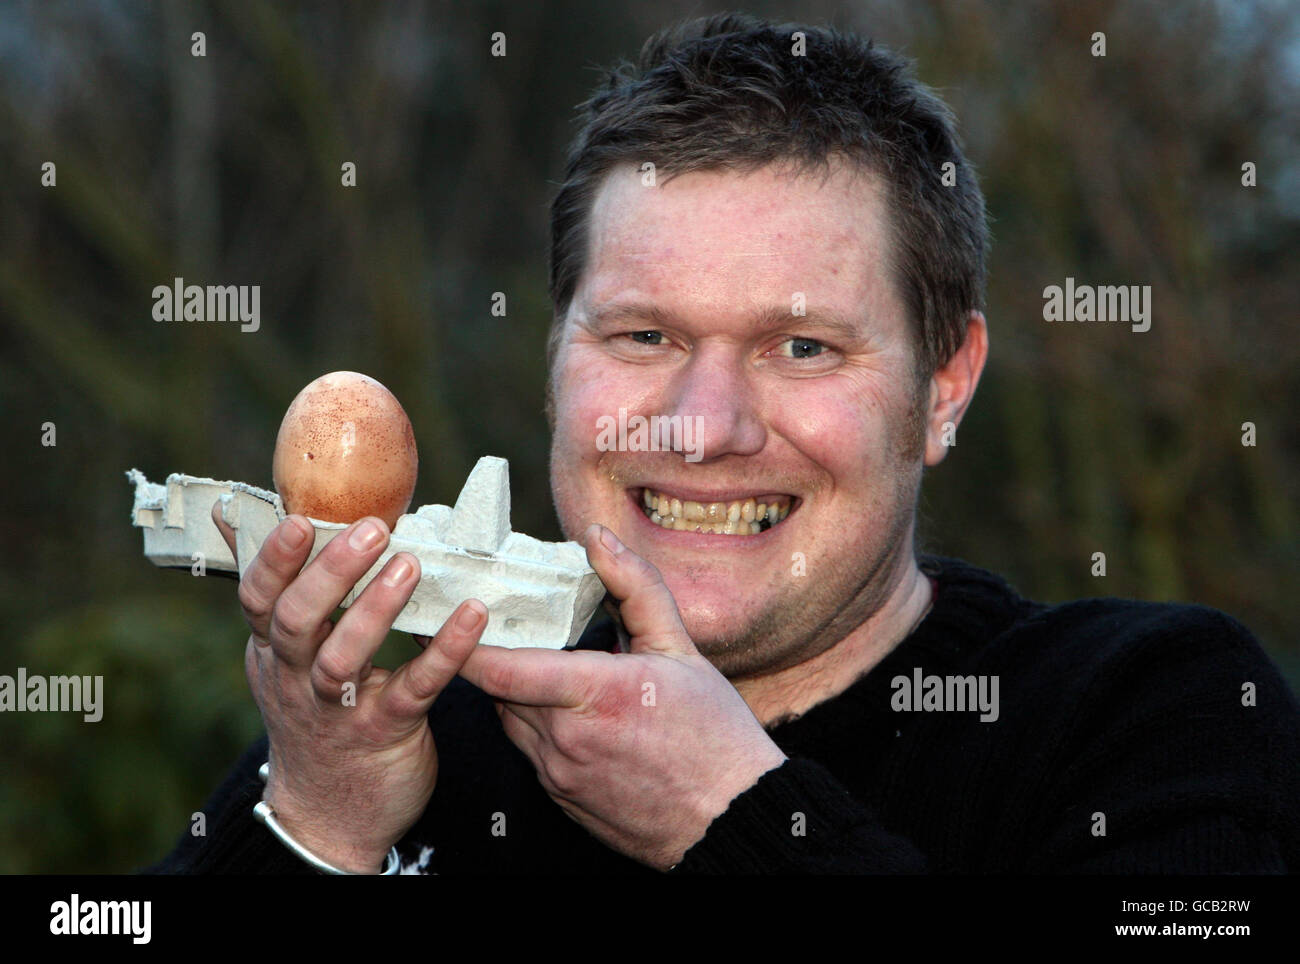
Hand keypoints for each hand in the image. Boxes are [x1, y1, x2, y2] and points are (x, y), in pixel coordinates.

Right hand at [212, 501, 487, 872]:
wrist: (328, 817)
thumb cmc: (313, 715)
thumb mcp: (281, 656)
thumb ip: (274, 589)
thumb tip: (235, 514)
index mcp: (273, 651)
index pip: (258, 599)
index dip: (275, 560)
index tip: (299, 518)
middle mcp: (296, 678)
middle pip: (297, 621)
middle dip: (331, 572)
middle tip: (372, 528)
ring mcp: (338, 709)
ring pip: (344, 658)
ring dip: (376, 609)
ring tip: (410, 565)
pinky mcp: (386, 731)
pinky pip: (415, 688)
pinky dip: (444, 652)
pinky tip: (470, 617)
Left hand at [458, 524, 787, 870]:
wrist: (729, 818)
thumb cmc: (713, 735)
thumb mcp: (681, 648)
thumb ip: (635, 587)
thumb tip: (598, 540)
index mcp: (595, 695)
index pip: (501, 669)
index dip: (462, 642)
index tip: (442, 617)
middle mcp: (567, 740)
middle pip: (499, 690)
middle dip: (494, 656)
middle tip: (491, 624)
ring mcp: (560, 775)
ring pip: (511, 720)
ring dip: (516, 691)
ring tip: (543, 665)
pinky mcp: (562, 798)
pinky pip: (531, 751)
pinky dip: (538, 724)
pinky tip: (571, 711)